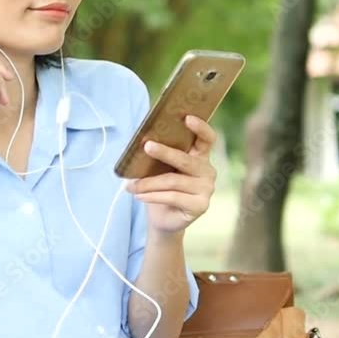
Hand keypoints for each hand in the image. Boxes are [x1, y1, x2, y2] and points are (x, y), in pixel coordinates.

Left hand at [124, 115, 216, 233]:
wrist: (163, 219)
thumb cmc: (160, 187)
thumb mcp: (158, 168)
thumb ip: (157, 154)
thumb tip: (143, 140)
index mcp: (200, 156)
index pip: (207, 138)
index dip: (200, 127)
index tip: (187, 118)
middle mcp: (207, 171)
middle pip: (185, 159)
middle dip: (164, 152)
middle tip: (146, 146)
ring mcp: (207, 189)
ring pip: (173, 181)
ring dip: (148, 183)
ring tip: (130, 185)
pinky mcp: (201, 205)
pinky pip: (173, 197)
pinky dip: (152, 196)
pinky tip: (138, 195)